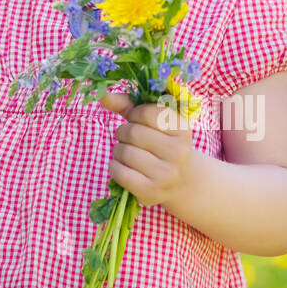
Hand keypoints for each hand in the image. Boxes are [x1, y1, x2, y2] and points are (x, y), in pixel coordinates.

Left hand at [98, 91, 198, 208]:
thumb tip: (103, 96)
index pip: (146, 112)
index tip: (136, 120)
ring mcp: (165, 174)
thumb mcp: (154, 122)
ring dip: (118, 149)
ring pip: (124, 152)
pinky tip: (123, 166)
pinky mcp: (151, 191)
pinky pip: (118, 172)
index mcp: (182, 130)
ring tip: (128, 152)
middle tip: (128, 138)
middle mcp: (178, 152)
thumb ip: (129, 105)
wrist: (183, 181)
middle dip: (123, 132)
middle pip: (133, 132)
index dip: (134, 114)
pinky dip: (114, 166)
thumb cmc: (163, 144)